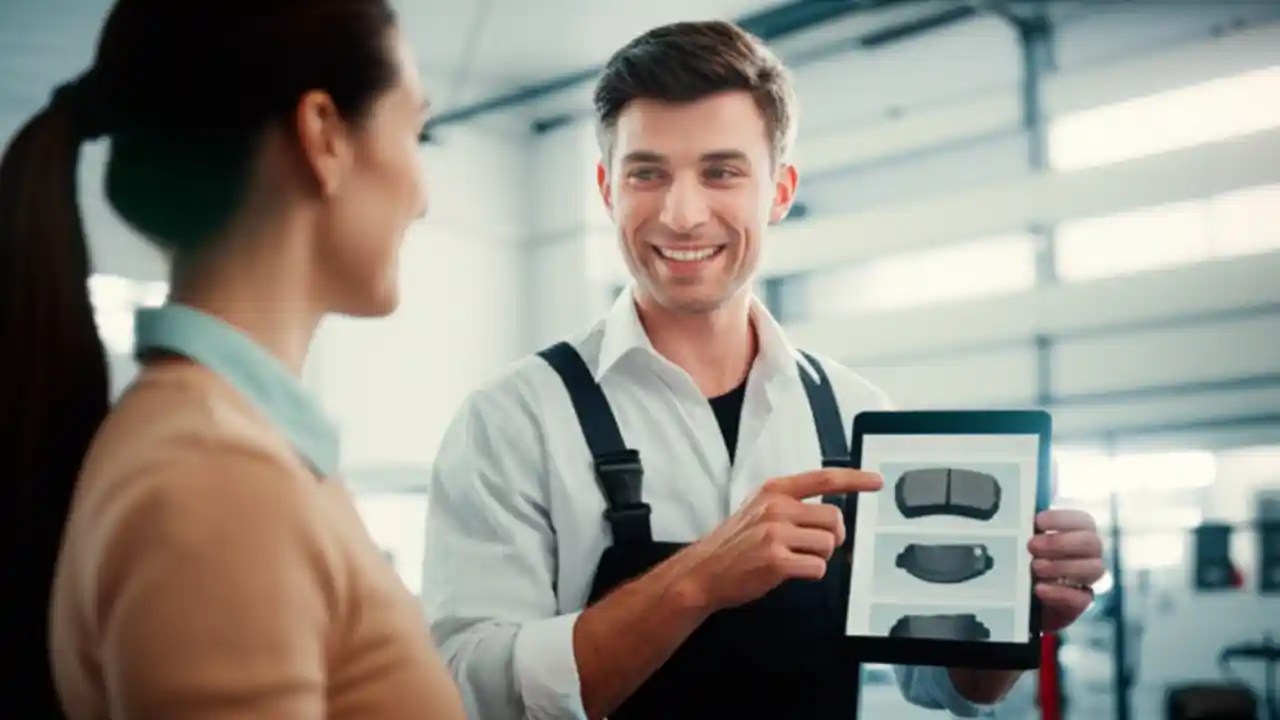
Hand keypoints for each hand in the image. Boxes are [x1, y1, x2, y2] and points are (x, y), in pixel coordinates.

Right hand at [681, 468, 882, 611]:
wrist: (703, 572)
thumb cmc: (734, 545)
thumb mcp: (758, 510)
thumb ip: (791, 506)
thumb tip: (830, 517)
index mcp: (774, 491)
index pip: (823, 479)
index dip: (854, 479)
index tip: (876, 481)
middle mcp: (776, 507)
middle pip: (834, 518)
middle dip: (833, 537)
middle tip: (815, 547)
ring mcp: (775, 533)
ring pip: (828, 544)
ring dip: (818, 557)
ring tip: (794, 559)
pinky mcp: (776, 560)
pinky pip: (817, 568)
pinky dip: (810, 574)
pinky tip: (789, 572)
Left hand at [1029, 509, 1104, 631]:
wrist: (1030, 596)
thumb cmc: (1031, 560)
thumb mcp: (1030, 543)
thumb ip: (1032, 530)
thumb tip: (1021, 520)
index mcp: (1080, 533)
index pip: (1084, 520)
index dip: (1062, 519)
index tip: (1038, 522)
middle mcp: (1090, 554)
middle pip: (1091, 543)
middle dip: (1059, 542)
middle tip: (1032, 545)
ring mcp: (1089, 578)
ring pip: (1093, 569)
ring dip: (1061, 566)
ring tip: (1035, 566)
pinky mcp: (1082, 601)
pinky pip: (1081, 597)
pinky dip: (1059, 592)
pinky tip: (1040, 588)